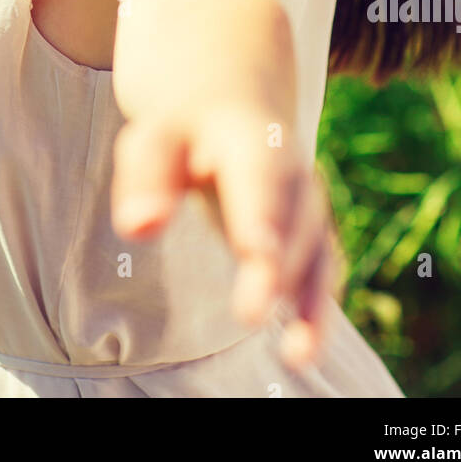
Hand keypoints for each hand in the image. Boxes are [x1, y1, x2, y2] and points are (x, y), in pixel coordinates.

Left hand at [110, 103, 344, 369]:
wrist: (230, 107)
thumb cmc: (182, 134)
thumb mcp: (155, 140)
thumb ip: (146, 178)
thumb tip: (138, 228)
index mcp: (252, 139)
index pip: (260, 174)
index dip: (262, 212)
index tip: (256, 252)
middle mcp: (292, 171)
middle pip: (293, 217)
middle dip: (278, 264)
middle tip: (252, 313)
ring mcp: (307, 205)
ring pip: (317, 249)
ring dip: (309, 300)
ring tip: (296, 353)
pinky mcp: (311, 237)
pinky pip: (322, 274)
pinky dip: (316, 313)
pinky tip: (302, 353)